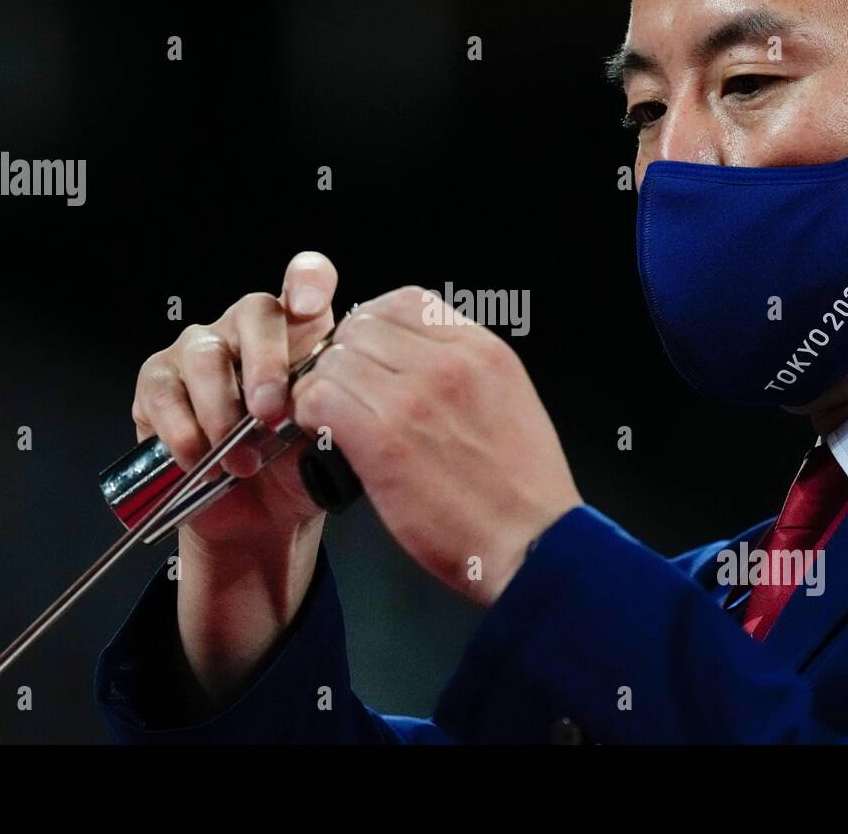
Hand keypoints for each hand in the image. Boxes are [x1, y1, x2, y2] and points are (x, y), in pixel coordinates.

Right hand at [132, 251, 339, 548]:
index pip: (306, 279)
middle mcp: (246, 330)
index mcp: (299, 333)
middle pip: (254, 313)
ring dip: (223, 414)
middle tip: (269, 414)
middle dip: (264, 364)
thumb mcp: (325, 441)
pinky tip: (203, 462)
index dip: (307, 281)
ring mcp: (198, 351)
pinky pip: (164, 394)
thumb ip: (330, 409)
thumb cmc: (296, 471)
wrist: (259, 518)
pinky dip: (184, 433)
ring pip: (205, 356)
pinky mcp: (158, 383)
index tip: (309, 306)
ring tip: (243, 461)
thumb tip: (328, 398)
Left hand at [292, 286, 582, 605]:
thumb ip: (465, 369)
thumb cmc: (523, 491)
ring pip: (334, 361)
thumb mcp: (510, 400)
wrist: (536, 546)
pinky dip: (311, 415)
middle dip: (344, 358)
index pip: (404, 301)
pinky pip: (319, 399)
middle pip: (361, 326)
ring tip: (333, 419)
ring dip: (323, 388)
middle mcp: (448, 363)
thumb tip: (414, 357)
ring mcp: (414, 398)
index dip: (373, 326)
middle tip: (345, 394)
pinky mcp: (383, 440)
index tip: (368, 355)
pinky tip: (325, 437)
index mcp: (482, 350)